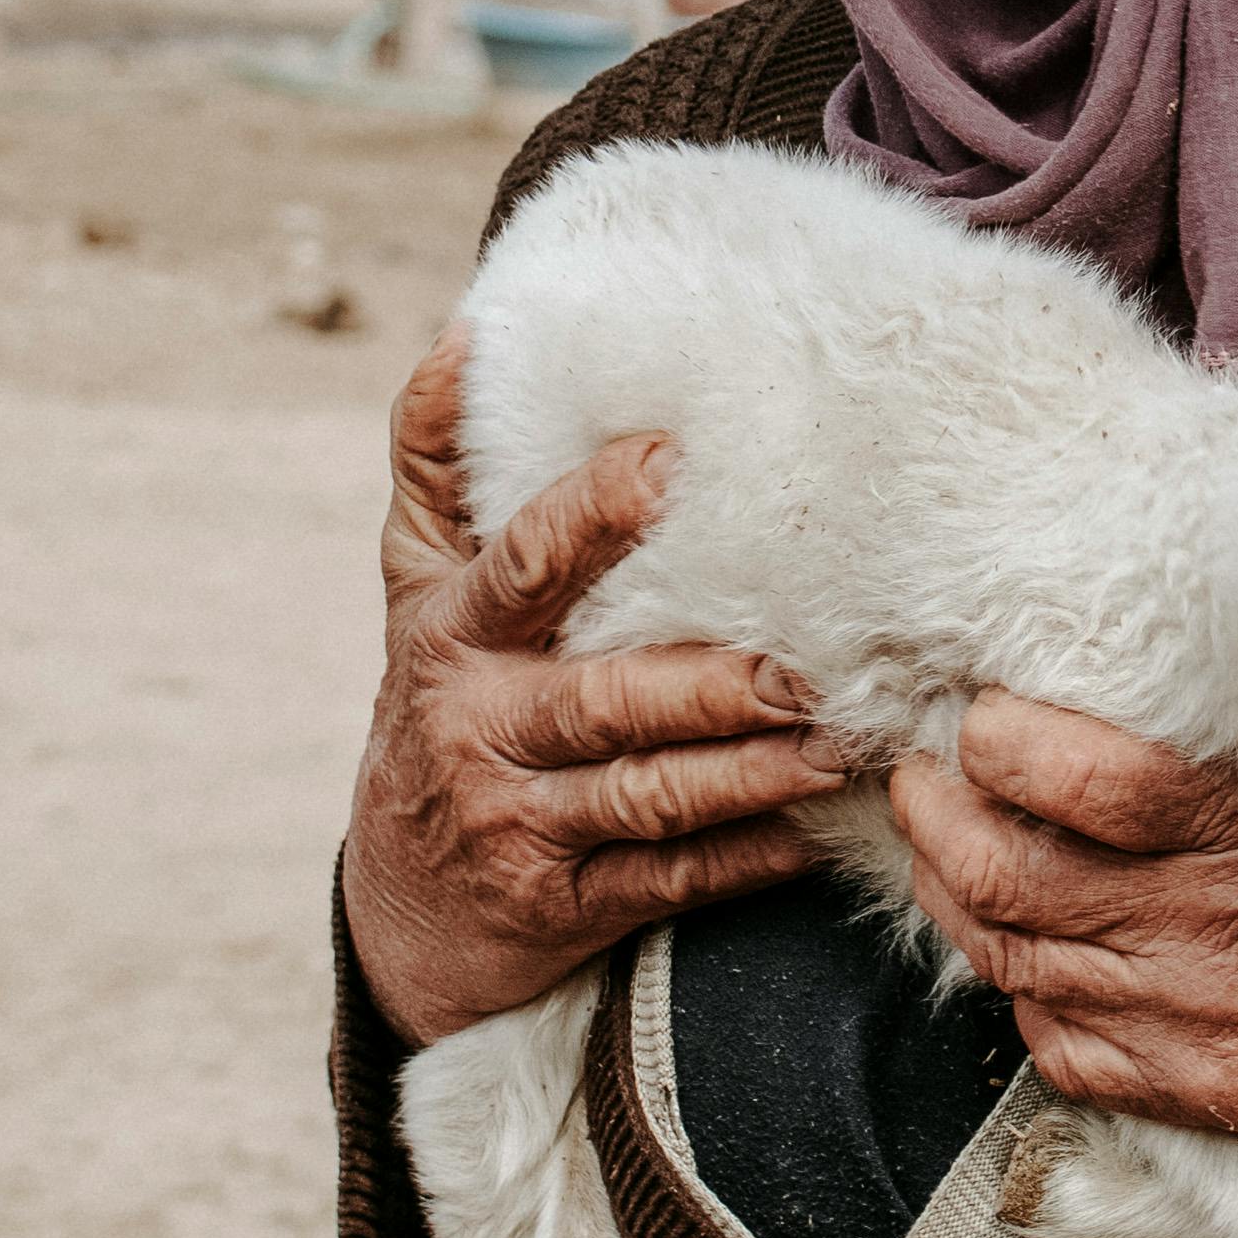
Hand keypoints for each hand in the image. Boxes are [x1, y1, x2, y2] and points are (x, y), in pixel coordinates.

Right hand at [340, 324, 845, 1049]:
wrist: (404, 900)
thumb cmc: (443, 700)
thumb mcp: (417, 585)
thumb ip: (436, 465)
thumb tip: (467, 333)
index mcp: (451, 631)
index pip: (523, 565)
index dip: (588, 515)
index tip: (669, 464)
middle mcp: (480, 725)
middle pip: (604, 700)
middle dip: (708, 685)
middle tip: (804, 665)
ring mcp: (518, 822)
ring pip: (647, 795)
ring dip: (747, 775)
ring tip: (833, 746)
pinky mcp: (563, 904)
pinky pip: (667, 879)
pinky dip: (744, 858)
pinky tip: (811, 831)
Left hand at [891, 699, 1237, 1237]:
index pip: (1067, 776)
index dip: (995, 736)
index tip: (985, 707)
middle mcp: (1212, 931)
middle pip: (1003, 873)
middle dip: (934, 813)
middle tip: (924, 770)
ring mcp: (1201, 1024)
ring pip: (1014, 960)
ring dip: (958, 898)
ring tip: (948, 844)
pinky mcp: (1207, 1094)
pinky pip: (1062, 1048)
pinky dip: (1023, 992)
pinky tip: (1031, 947)